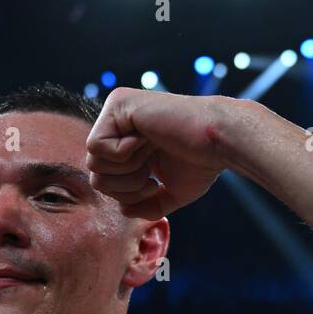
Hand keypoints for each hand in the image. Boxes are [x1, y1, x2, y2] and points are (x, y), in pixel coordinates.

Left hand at [86, 89, 247, 218]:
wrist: (220, 141)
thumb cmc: (201, 163)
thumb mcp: (171, 192)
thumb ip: (146, 204)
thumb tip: (122, 210)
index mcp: (129, 141)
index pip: (105, 178)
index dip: (125, 193)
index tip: (154, 182)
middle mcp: (120, 123)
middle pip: (94, 172)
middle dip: (123, 186)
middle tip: (151, 174)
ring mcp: (117, 110)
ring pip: (92, 161)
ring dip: (125, 171)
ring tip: (150, 157)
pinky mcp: (118, 103)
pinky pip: (96, 146)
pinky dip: (123, 155)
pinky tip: (146, 141)